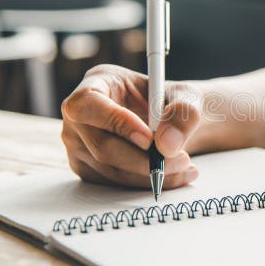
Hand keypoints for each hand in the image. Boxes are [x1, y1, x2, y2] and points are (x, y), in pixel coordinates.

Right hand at [61, 64, 202, 188]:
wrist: (168, 122)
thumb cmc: (170, 101)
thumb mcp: (185, 96)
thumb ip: (182, 113)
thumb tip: (168, 145)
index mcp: (97, 82)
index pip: (88, 103)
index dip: (115, 122)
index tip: (149, 138)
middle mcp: (79, 115)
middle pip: (101, 146)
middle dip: (143, 159)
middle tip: (181, 159)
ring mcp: (79, 144)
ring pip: (111, 170)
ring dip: (150, 174)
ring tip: (184, 166)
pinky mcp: (89, 168)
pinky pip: (115, 183)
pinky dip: (146, 182)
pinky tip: (173, 174)